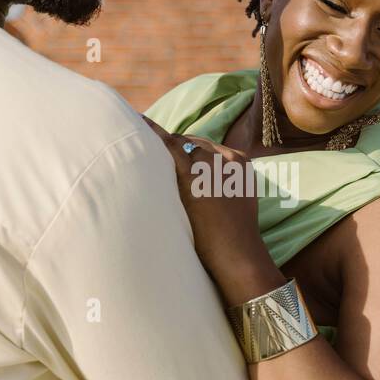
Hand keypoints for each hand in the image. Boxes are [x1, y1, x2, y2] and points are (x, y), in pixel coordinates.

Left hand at [142, 116, 281, 302]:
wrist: (237, 253)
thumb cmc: (234, 238)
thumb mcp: (237, 202)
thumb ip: (223, 186)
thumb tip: (205, 185)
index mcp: (240, 163)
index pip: (207, 148)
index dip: (187, 151)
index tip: (171, 155)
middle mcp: (227, 157)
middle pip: (193, 144)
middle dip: (173, 148)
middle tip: (150, 147)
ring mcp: (210, 163)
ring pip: (180, 144)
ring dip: (161, 145)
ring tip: (139, 132)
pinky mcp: (193, 173)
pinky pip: (170, 147)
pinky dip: (154, 136)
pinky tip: (139, 127)